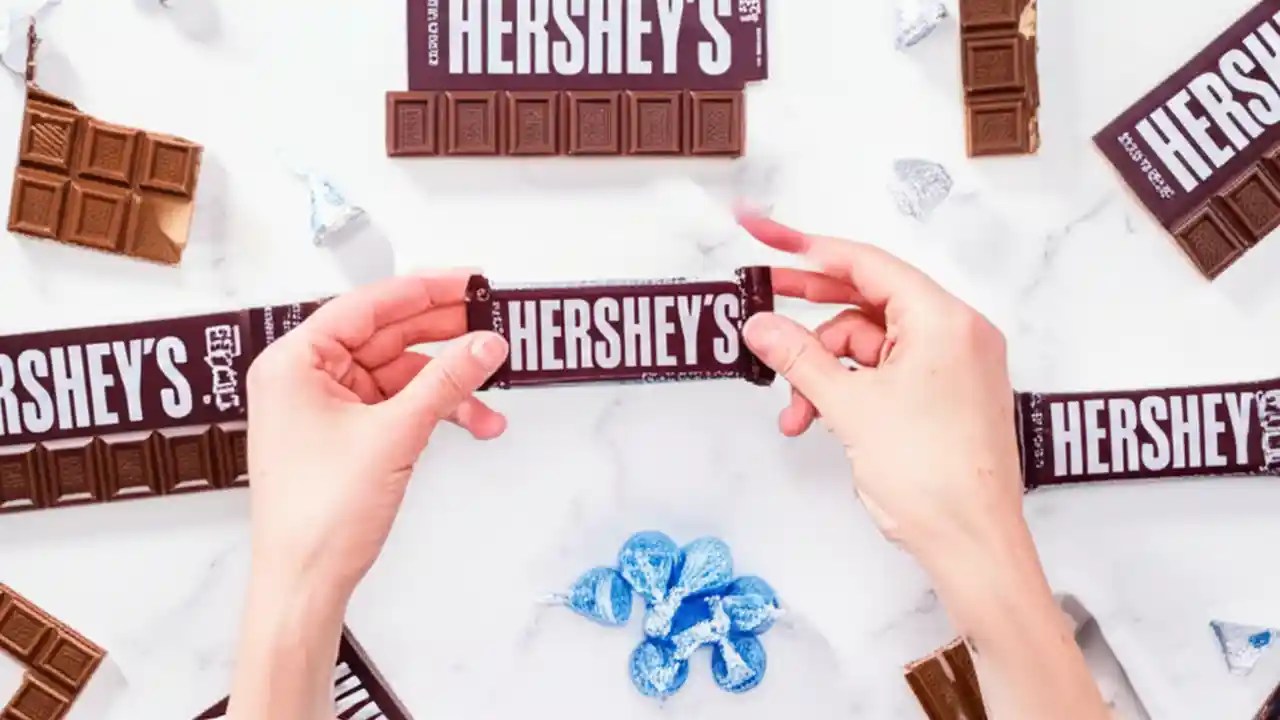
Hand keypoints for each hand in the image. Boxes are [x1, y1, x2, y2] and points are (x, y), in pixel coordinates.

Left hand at [244, 272, 509, 594]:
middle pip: (386, 336)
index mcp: (294, 362)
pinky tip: (474, 422)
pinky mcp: (346, 436)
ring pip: (400, 375)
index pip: (366, 306)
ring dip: (448, 385)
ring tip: (491, 389)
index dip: (423, 290)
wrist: (304, 582)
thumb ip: (446, 382)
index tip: (467, 281)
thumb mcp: (394, 434)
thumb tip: (484, 345)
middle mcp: (306, 378)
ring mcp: (327, 408)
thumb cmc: (317, 516)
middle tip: (488, 321)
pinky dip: (435, 412)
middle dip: (443, 335)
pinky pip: (399, 406)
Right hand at [740, 217, 1109, 719]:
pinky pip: (886, 374)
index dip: (808, 247)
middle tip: (763, 299)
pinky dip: (850, 391)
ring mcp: (954, 366)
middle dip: (811, 312)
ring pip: (870, 347)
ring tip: (797, 413)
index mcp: (943, 320)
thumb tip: (762, 326)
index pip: (867, 264)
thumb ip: (799, 358)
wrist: (973, 545)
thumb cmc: (934, 478)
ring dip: (825, 373)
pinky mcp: (946, 396)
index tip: (768, 233)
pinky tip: (822, 420)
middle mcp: (956, 334)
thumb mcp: (850, 407)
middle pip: (868, 301)